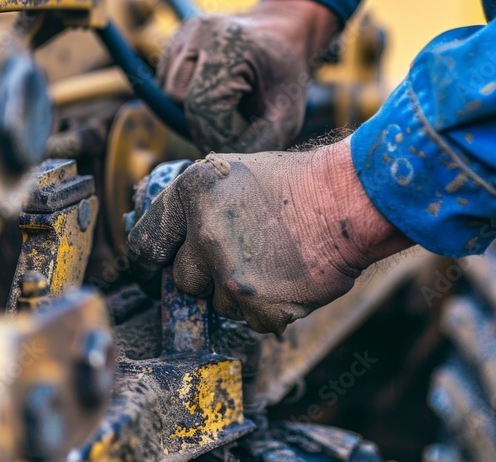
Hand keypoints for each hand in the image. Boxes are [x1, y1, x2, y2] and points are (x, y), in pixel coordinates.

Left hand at [126, 139, 413, 333]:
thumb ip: (199, 206)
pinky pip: (252, 320)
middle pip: (183, 280)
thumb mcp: (235, 175)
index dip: (156, 258)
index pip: (146, 242)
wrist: (349, 201)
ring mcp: (229, 272)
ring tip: (274, 263)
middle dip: (206, 276)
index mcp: (192, 193)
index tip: (162, 267)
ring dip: (241, 293)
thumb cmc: (300, 185)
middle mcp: (203, 233)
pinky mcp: (257, 304)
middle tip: (240, 259)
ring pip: (220, 303)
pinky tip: (289, 279)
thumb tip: (173, 238)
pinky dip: (270, 308)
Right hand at [158, 0, 338, 153]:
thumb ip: (261, 142)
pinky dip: (184, 96)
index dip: (212, 137)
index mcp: (232, 45)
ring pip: (168, 90)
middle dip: (200, 124)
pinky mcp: (177, 37)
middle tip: (228, 132)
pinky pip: (166, 80)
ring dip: (189, 109)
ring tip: (222, 108)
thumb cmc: (284, 76)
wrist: (282, 34)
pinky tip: (211, 92)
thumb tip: (229, 167)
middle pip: (178, 96)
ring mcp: (186, 31)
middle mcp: (202, 32)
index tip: (230, 153)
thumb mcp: (286, 113)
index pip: (202, 104)